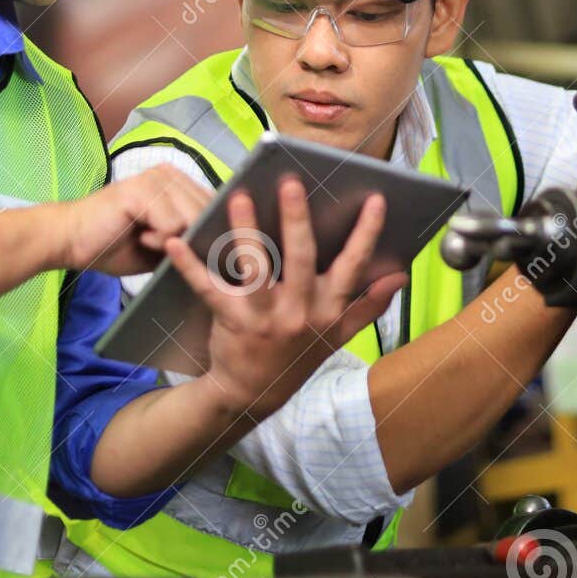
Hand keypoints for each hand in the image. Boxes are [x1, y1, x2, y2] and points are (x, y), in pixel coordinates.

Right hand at [60, 164, 212, 275]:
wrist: (70, 241)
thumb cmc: (114, 244)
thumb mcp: (162, 244)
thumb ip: (188, 238)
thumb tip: (219, 248)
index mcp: (175, 181)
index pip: (215, 204)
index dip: (210, 229)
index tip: (196, 247)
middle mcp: (168, 173)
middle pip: (207, 212)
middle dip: (192, 238)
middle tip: (162, 247)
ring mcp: (155, 178)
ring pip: (192, 219)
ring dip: (172, 241)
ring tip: (147, 239)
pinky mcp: (141, 190)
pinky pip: (172, 225)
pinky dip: (158, 241)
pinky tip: (140, 237)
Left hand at [167, 177, 405, 419]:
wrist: (252, 394)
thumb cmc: (296, 356)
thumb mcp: (337, 336)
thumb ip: (369, 306)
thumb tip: (400, 276)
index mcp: (327, 309)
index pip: (352, 266)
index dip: (366, 234)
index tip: (375, 200)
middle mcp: (299, 311)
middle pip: (301, 258)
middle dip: (297, 219)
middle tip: (290, 183)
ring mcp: (264, 317)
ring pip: (256, 268)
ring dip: (245, 231)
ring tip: (238, 196)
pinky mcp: (231, 321)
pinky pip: (209, 289)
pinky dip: (190, 266)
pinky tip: (176, 243)